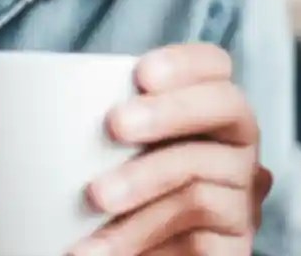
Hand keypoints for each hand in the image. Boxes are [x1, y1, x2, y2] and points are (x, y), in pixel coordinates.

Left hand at [71, 44, 269, 254]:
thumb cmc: (115, 200)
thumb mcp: (112, 156)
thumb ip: (113, 126)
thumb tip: (62, 102)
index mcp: (209, 112)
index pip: (216, 67)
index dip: (188, 63)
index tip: (141, 74)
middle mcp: (235, 147)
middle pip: (226, 108)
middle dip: (171, 112)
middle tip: (115, 124)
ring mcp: (239, 197)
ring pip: (199, 175)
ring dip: (143, 182)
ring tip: (95, 197)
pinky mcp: (231, 246)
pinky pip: (193, 235)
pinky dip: (139, 237)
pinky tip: (96, 247)